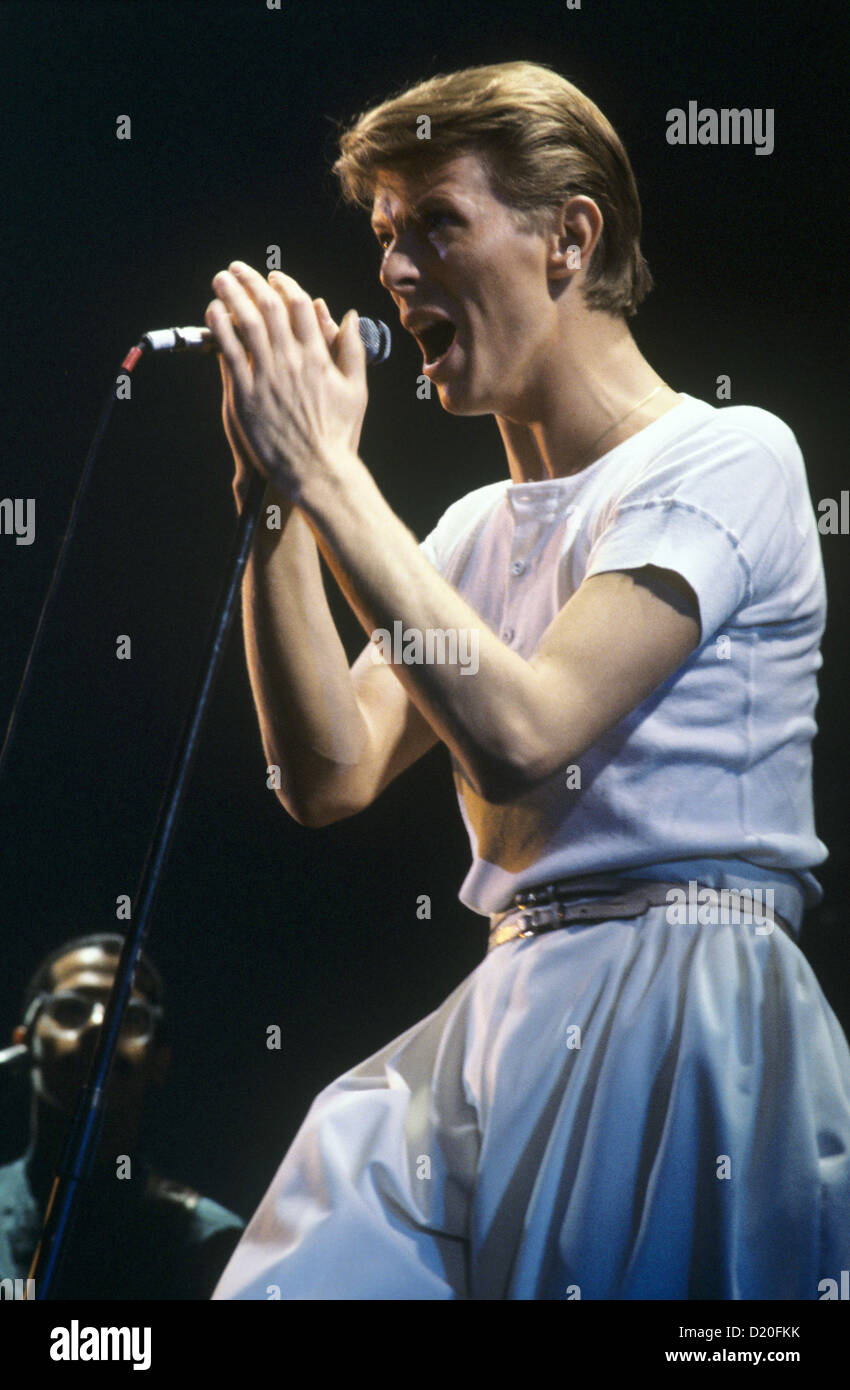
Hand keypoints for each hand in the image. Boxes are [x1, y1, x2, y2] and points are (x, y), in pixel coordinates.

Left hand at [205, 261, 367, 505]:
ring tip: (221, 280)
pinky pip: (230, 352)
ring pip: (247, 322)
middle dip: (252, 281)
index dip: (285, 285)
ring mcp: (267, 376)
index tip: (274, 278)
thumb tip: (348, 315)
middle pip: (270, 306)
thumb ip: (352, 350)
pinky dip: (220, 327)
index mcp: (319, 357)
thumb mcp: (357, 390)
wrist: (316, 471)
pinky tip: (213, 312)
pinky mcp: (246, 394)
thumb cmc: (338, 435)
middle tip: (238, 269)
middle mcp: (292, 361)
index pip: (301, 306)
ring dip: (231, 295)